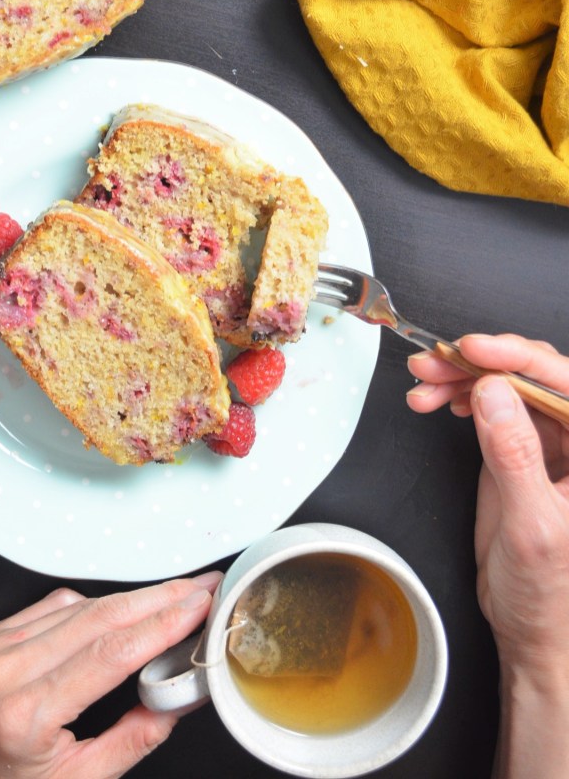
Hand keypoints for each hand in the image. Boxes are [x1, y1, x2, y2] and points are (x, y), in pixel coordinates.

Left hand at [0, 571, 221, 778]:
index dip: (164, 623)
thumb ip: (134, 738)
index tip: (200, 606)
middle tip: (200, 587)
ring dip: (132, 599)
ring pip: (79, 605)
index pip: (112, 652)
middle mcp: (5, 670)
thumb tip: (179, 697)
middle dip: (159, 598)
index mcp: (25, 713)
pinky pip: (52, 607)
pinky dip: (92, 606)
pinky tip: (119, 610)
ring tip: (173, 597)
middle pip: (100, 616)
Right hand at [407, 335, 568, 777]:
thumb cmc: (549, 594)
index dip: (519, 357)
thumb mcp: (533, 526)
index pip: (564, 383)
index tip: (475, 349)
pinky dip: (458, 397)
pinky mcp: (516, 448)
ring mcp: (547, 441)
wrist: (530, 629)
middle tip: (436, 364)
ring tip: (424, 380)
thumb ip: (515, 455)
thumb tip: (495, 393)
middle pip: (531, 375)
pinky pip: (488, 405)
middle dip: (480, 362)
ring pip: (505, 384)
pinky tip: (436, 401)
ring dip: (461, 377)